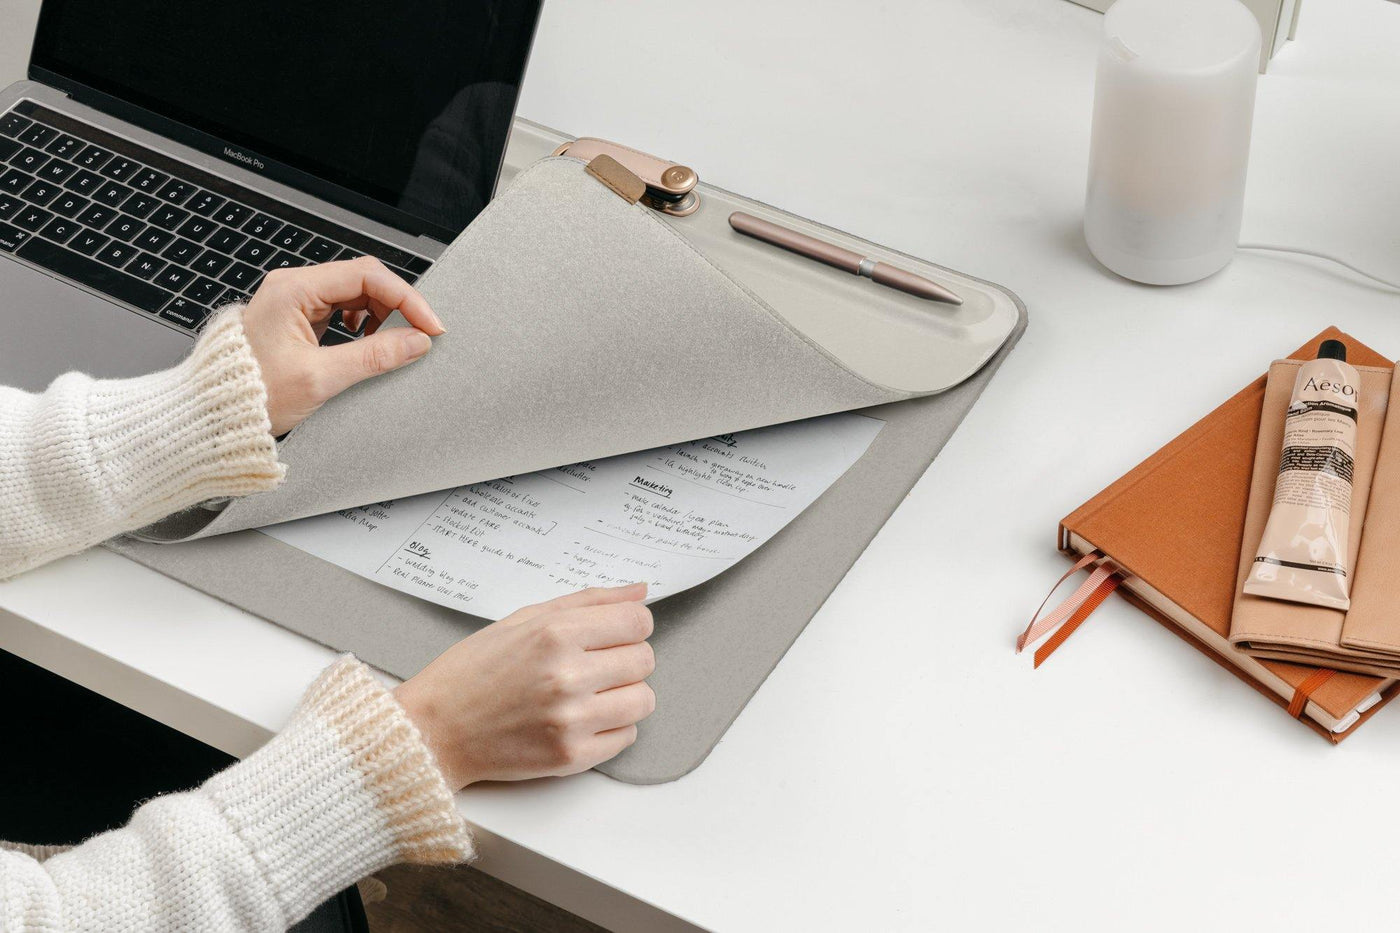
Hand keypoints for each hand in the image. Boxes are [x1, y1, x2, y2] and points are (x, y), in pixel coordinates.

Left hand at [239, 258, 445, 434]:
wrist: (214, 415)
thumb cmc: (249, 395)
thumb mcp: (320, 378)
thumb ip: (373, 356)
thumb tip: (415, 342)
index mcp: (293, 289)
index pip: (367, 276)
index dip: (406, 298)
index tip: (430, 326)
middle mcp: (293, 287)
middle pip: (363, 280)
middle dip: (397, 306)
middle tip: (420, 336)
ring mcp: (294, 301)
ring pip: (355, 294)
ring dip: (381, 316)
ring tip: (390, 345)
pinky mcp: (297, 318)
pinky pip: (342, 310)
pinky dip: (363, 325)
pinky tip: (366, 344)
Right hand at [395, 583, 656, 788]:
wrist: (433, 730)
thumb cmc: (472, 671)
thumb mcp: (523, 619)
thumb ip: (587, 601)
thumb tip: (640, 591)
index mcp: (555, 634)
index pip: (637, 622)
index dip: (630, 625)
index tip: (614, 633)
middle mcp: (567, 676)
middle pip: (644, 660)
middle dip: (625, 658)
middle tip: (593, 665)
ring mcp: (571, 720)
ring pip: (643, 700)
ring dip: (624, 694)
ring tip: (589, 694)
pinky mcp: (571, 757)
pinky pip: (627, 737)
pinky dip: (611, 728)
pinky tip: (580, 719)